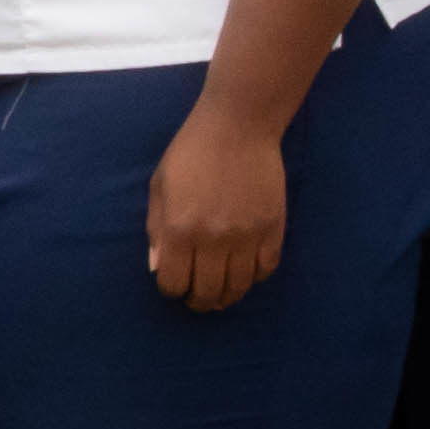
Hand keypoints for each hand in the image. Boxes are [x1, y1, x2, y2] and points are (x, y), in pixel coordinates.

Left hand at [143, 94, 286, 311]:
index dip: (172, 290)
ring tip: (220, 292)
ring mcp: (246, 236)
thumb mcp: (160, 186)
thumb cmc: (191, 152)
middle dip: (198, 302)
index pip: (174, 283)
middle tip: (197, 298)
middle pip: (207, 293)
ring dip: (226, 296)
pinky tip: (244, 271)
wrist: (238, 127)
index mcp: (179, 229)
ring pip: (238, 288)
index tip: (174, 285)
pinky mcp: (273, 229)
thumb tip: (158, 267)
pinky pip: (265, 270)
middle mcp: (213, 239)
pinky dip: (254, 278)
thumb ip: (156, 229)